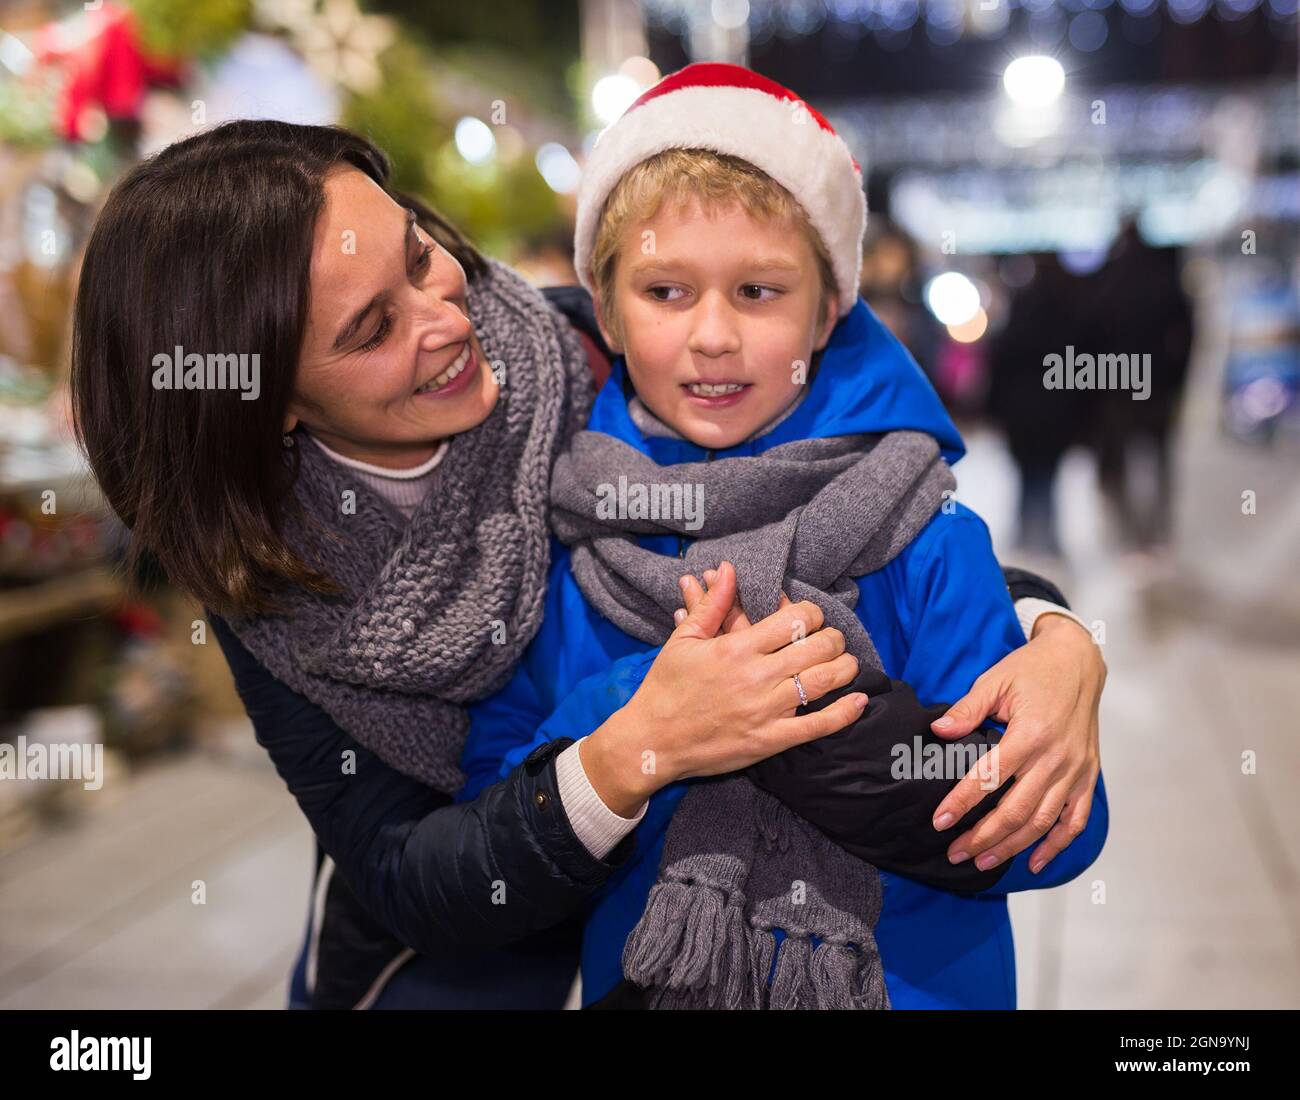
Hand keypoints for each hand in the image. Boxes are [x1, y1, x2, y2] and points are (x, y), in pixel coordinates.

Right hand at [581, 561, 867, 815]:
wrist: (652, 740)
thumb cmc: (666, 687)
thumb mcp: (684, 640)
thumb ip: (712, 604)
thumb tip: (729, 569)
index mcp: (737, 648)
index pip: (795, 620)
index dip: (813, 613)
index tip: (812, 616)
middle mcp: (757, 677)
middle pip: (817, 648)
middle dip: (834, 639)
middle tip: (834, 639)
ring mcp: (766, 711)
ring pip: (823, 683)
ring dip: (845, 669)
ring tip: (848, 663)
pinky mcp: (770, 741)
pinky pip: (817, 727)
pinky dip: (844, 714)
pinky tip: (859, 701)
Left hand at [928, 613, 1104, 873]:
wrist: (1078, 661)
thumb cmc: (1034, 669)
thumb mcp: (995, 681)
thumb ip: (967, 710)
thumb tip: (939, 731)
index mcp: (1031, 733)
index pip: (990, 778)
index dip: (963, 802)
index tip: (940, 822)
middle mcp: (1057, 758)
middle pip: (1017, 810)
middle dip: (984, 837)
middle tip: (956, 853)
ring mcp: (1076, 770)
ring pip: (1043, 821)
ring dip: (1013, 847)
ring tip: (983, 862)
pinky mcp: (1088, 776)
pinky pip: (1075, 820)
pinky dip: (1057, 845)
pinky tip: (1034, 861)